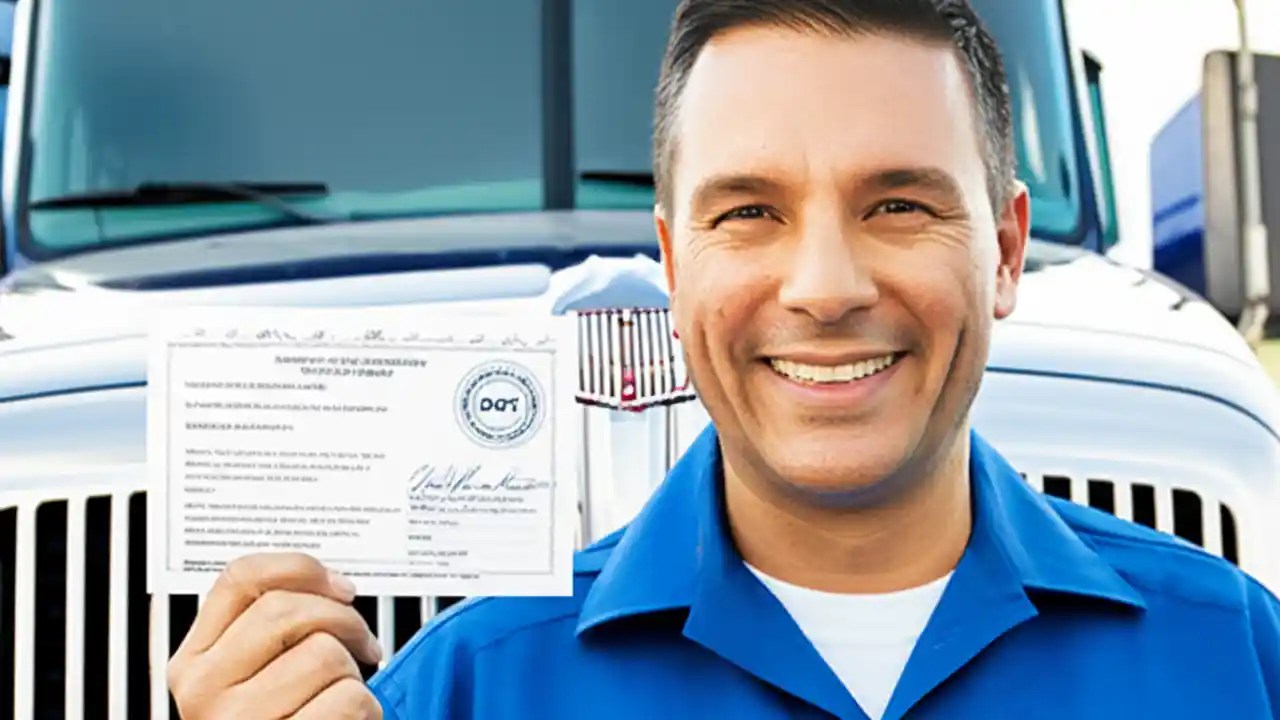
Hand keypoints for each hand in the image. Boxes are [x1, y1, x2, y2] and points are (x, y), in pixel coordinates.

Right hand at [167, 553, 383, 718]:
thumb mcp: (251, 678)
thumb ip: (270, 632)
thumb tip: (330, 586)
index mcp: (193, 662)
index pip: (240, 578)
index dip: (301, 569)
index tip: (338, 585)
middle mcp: (203, 692)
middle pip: (287, 609)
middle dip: (345, 620)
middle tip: (362, 643)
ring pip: (324, 653)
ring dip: (354, 675)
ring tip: (343, 697)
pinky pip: (349, 698)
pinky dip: (367, 710)